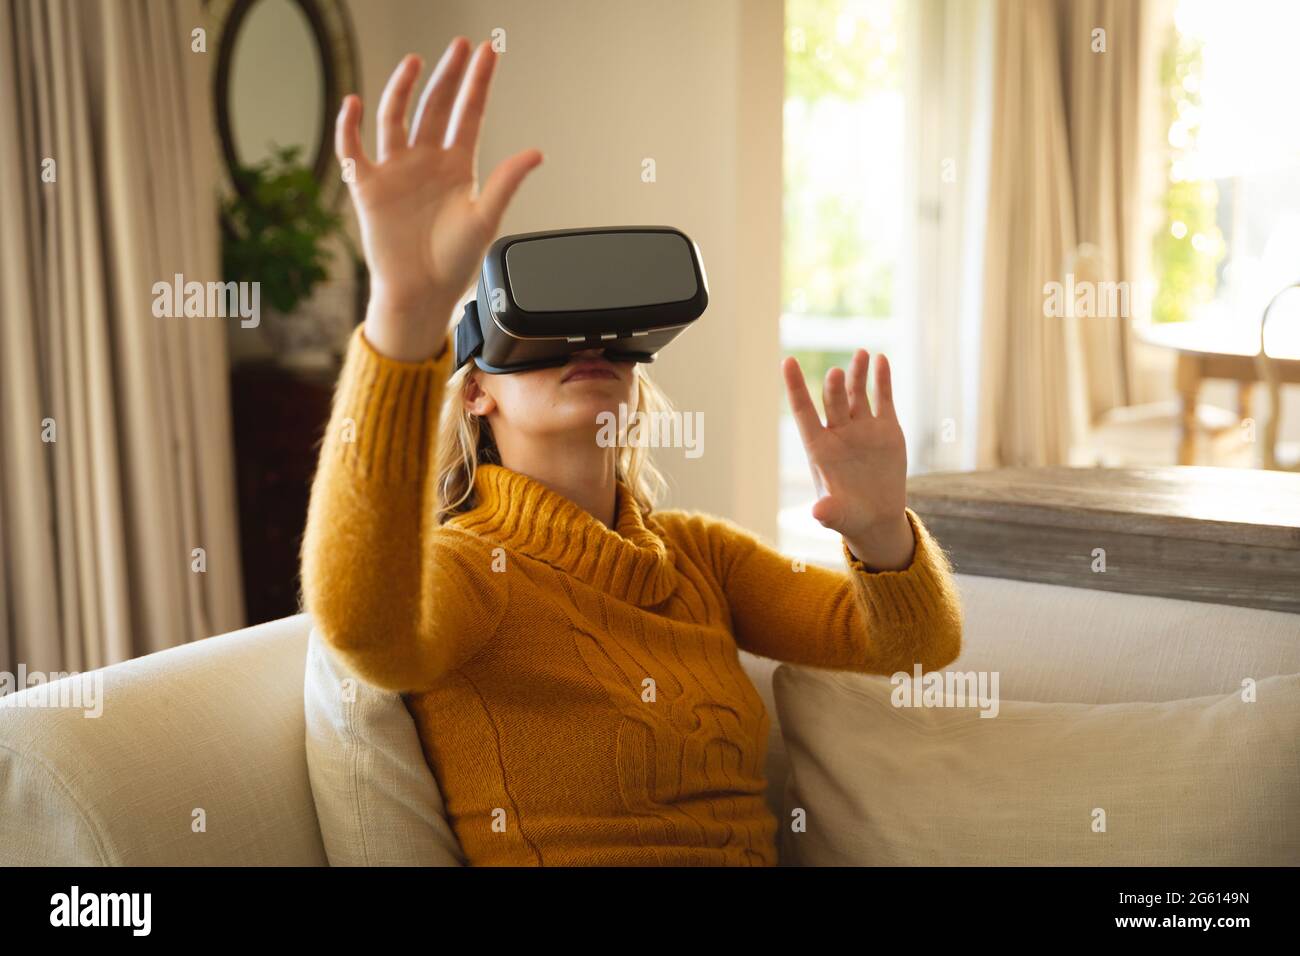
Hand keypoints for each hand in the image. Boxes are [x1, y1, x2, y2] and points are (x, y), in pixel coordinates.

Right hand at [335, 39, 543, 360]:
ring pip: (396, 118)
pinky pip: (353, 149)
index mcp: (458, 166)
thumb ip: (506, 182)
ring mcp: (396, 169)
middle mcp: (427, 160)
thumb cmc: (454, 262)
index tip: (488, 52)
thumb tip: (536, 153)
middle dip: (448, 75)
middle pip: (436, 106)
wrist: (421, 293)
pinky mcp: (368, 186)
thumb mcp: (486, 220)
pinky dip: (349, 126)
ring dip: (403, 89)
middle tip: (460, 45)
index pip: (469, 114)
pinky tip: (354, 103)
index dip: (478, 83)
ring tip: (415, 62)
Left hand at [782, 349, 913, 569]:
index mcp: (819, 448)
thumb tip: (818, 513)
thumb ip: (828, 512)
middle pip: (834, 402)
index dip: (796, 387)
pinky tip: (881, 360)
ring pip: (858, 394)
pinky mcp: (886, 429)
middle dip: (835, 388)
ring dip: (858, 374)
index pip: (803, 412)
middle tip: (835, 374)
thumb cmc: (848, 515)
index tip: (788, 362)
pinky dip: (882, 380)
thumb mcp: (838, 516)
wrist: (876, 517)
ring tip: (860, 354)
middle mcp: (838, 432)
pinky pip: (883, 399)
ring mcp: (862, 428)